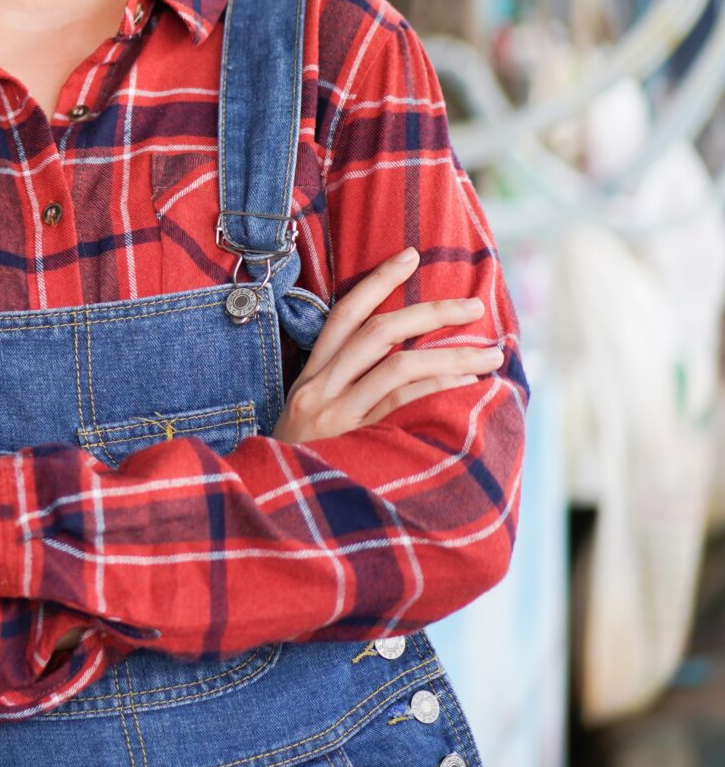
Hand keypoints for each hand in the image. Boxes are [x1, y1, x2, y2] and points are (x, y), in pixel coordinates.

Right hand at [273, 248, 505, 442]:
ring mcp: (337, 415)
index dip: (377, 281)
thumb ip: (341, 391)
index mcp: (309, 377)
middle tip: (473, 305)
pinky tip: (468, 383)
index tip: (411, 256)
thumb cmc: (301, 465)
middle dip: (429, 311)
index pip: (343, 315)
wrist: (274, 511)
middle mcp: (320, 388)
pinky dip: (439, 386)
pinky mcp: (356, 441)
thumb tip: (398, 364)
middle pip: (377, 331)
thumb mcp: (308, 421)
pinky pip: (404, 404)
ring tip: (491, 352)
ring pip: (397, 365)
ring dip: (450, 353)